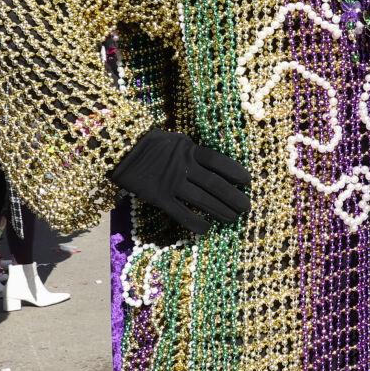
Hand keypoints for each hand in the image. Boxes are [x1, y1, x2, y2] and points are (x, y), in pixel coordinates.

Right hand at [109, 129, 252, 235]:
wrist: (121, 151)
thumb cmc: (152, 144)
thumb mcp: (177, 141)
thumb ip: (195, 152)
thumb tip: (217, 164)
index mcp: (190, 150)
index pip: (219, 161)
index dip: (235, 172)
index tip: (248, 180)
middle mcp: (183, 167)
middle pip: (215, 184)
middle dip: (234, 197)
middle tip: (246, 207)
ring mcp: (171, 183)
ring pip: (202, 200)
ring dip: (221, 211)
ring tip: (233, 218)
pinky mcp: (159, 198)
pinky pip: (181, 213)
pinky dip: (196, 223)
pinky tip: (207, 229)